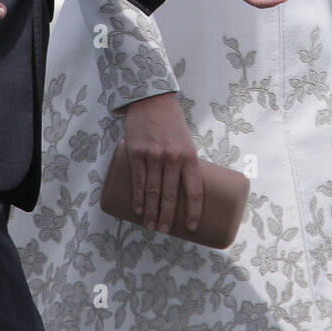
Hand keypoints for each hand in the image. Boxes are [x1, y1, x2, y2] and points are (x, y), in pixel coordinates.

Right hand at [124, 92, 202, 233]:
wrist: (151, 99)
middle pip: (171, 196)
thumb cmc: (171, 121)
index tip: (193, 227)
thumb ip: (184, 162)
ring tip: (151, 225)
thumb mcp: (186, 140)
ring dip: (151, 212)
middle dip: (168, 217)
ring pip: (152, 192)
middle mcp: (172, 157)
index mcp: (189, 155)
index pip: (194, 190)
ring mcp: (153, 156)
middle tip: (165, 231)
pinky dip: (137, 198)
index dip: (194, 212)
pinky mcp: (136, 153)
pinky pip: (137, 181)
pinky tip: (138, 209)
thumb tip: (183, 189)